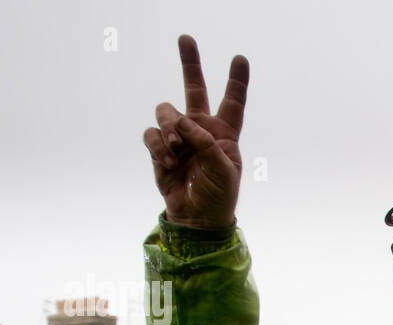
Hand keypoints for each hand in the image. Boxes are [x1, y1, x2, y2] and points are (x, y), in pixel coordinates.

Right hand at [143, 35, 248, 228]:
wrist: (197, 218)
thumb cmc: (218, 195)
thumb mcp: (223, 169)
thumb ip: (205, 142)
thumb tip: (180, 120)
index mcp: (224, 133)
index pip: (233, 101)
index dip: (237, 80)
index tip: (240, 58)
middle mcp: (201, 129)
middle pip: (194, 88)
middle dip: (190, 63)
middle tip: (185, 38)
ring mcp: (179, 137)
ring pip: (166, 111)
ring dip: (169, 128)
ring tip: (177, 151)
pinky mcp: (160, 148)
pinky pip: (151, 134)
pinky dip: (158, 146)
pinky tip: (169, 162)